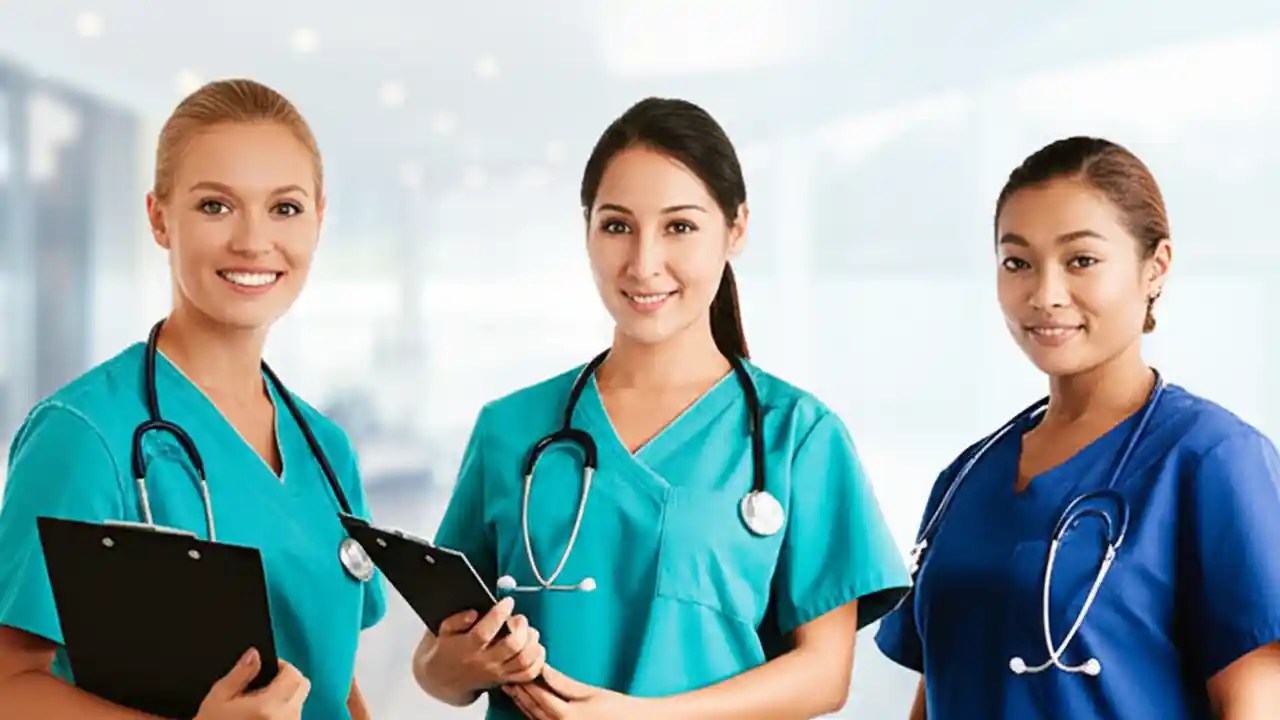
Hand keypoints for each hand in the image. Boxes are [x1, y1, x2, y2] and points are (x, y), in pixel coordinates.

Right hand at [194, 648, 310, 719]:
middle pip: (302, 687)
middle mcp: (286, 718)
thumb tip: (256, 654)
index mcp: (270, 706)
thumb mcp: (218, 698)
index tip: (267, 668)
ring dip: (286, 697)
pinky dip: (283, 713)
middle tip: (264, 684)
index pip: (294, 675)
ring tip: (259, 705)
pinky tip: (262, 717)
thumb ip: (240, 673)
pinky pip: (292, 717)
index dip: (282, 666)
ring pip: (299, 703)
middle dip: (287, 680)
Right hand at [419, 597, 546, 694]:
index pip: (485, 632)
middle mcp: (485, 662)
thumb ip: (457, 620)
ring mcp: (498, 672)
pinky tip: (534, 646)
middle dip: (521, 627)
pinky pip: (529, 673)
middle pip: (512, 646)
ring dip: (532, 641)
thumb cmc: (448, 650)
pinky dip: (538, 659)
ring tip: (528, 631)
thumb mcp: (444, 631)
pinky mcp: (506, 679)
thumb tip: (473, 613)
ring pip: (524, 660)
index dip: (499, 614)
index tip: (507, 602)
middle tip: (519, 618)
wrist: (446, 680)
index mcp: (468, 647)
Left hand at [504, 665, 647, 719]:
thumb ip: (563, 683)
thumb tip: (543, 669)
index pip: (540, 698)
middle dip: (520, 695)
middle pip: (533, 711)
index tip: (517, 672)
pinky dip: (533, 715)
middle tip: (507, 680)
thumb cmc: (614, 708)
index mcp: (568, 716)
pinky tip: (527, 705)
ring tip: (513, 690)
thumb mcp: (589, 692)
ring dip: (523, 705)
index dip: (527, 684)